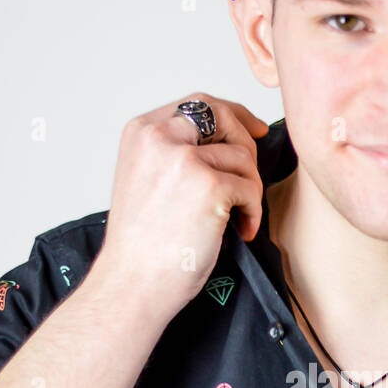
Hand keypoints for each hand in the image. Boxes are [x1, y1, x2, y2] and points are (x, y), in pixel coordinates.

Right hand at [91, 93, 269, 322]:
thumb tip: (229, 142)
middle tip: (250, 182)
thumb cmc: (141, 246)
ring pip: (243, 156)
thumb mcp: (147, 180)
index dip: (234, 115)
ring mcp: (184, 159)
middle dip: (248, 145)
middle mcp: (160, 137)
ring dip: (250, 189)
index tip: (255, 131)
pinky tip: (239, 231)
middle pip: (224, 116)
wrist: (132, 283)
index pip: (199, 104)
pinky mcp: (209, 185)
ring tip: (237, 218)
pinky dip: (252, 212)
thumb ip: (176, 153)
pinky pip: (250, 188)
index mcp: (142, 132)